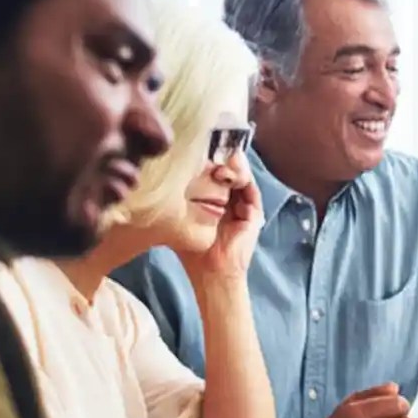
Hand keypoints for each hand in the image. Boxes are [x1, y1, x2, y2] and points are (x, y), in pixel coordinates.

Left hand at [176, 156, 264, 277]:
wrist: (210, 272)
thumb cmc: (192, 249)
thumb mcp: (180, 219)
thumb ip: (176, 199)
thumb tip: (164, 173)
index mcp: (213, 201)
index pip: (213, 174)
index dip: (208, 159)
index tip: (198, 146)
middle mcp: (230, 201)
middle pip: (229, 172)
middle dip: (222, 158)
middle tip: (212, 147)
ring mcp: (243, 206)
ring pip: (241, 178)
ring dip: (232, 166)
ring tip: (221, 160)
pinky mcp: (254, 213)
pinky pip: (251, 190)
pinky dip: (243, 178)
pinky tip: (230, 171)